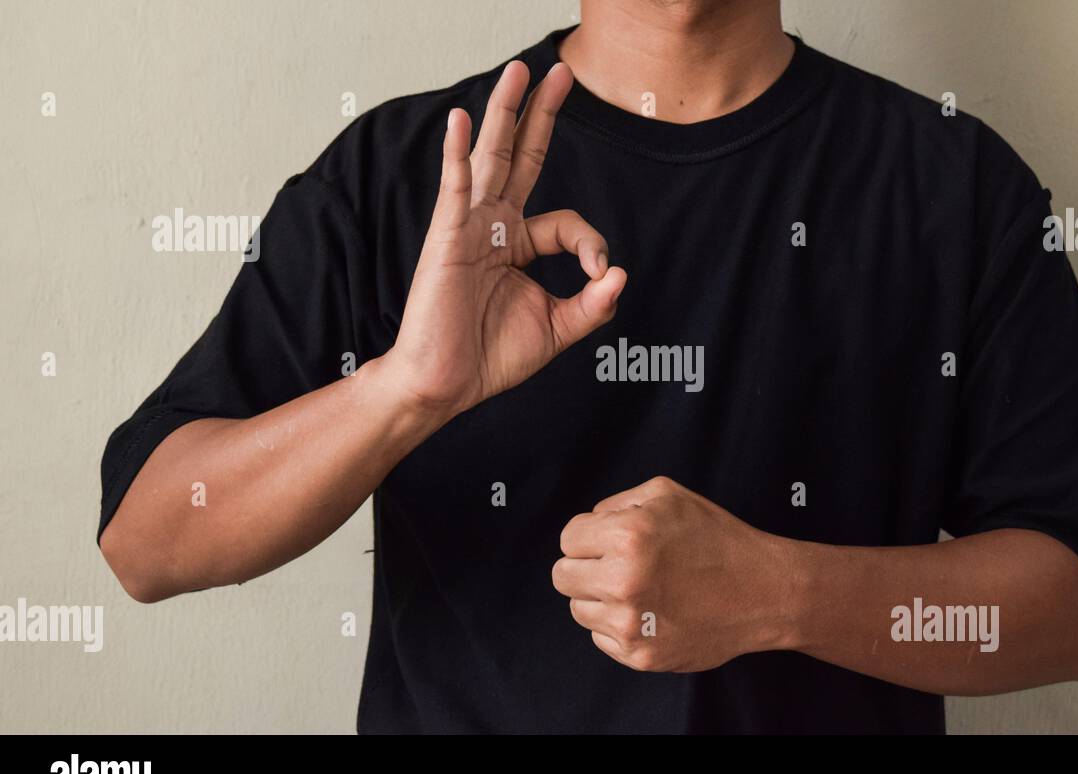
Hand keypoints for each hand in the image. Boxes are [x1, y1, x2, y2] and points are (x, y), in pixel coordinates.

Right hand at [386, 60, 626, 414]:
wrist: (445, 386)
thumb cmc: (490, 358)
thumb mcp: (558, 330)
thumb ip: (593, 304)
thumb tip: (620, 274)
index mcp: (518, 245)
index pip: (566, 222)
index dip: (591, 243)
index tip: (599, 276)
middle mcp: (493, 227)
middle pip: (521, 158)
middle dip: (541, 116)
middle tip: (560, 72)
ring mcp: (468, 228)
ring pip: (490, 158)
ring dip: (504, 113)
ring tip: (518, 72)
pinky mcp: (447, 239)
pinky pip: (454, 187)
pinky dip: (455, 152)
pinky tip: (457, 119)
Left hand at [553, 477, 797, 671]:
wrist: (765, 592)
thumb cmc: (718, 538)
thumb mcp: (669, 496)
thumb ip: (617, 504)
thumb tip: (587, 526)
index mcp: (628, 536)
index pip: (569, 538)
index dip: (590, 536)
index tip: (612, 541)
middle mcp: (624, 581)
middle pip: (563, 576)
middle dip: (588, 567)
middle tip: (622, 565)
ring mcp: (631, 623)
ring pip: (579, 608)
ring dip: (602, 598)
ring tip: (644, 589)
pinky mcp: (640, 655)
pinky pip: (601, 637)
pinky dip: (620, 625)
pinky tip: (654, 612)